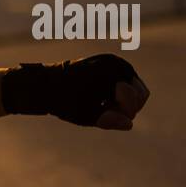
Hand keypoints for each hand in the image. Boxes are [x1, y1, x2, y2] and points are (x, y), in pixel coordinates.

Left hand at [1, 54, 150, 129]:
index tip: (105, 115)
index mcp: (112, 71)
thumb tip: (129, 125)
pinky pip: (125, 83)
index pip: (138, 99)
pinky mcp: (109, 64)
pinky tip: (100, 99)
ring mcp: (114, 61)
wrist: (44, 84)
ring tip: (101, 105)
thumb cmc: (64, 101)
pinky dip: (117, 94)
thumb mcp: (86, 115)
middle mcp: (116, 62)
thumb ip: (109, 121)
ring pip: (135, 89)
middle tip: (103, 111)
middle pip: (141, 93)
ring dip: (123, 101)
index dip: (125, 113)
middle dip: (127, 107)